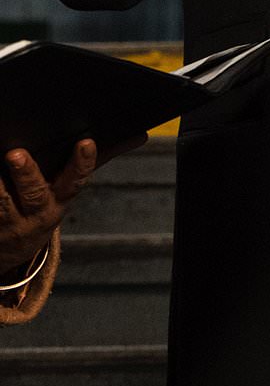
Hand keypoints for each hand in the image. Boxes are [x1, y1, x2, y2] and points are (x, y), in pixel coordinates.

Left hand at [0, 136, 142, 272]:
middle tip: (16, 154)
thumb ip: (98, 160)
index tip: (86, 142)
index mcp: (61, 199)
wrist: (11, 249)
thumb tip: (140, 136)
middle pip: (33, 192)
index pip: (77, 180)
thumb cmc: (44, 207)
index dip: (83, 163)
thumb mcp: (69, 188)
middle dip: (26, 173)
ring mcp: (9, 219)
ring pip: (0, 199)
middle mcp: (37, 211)